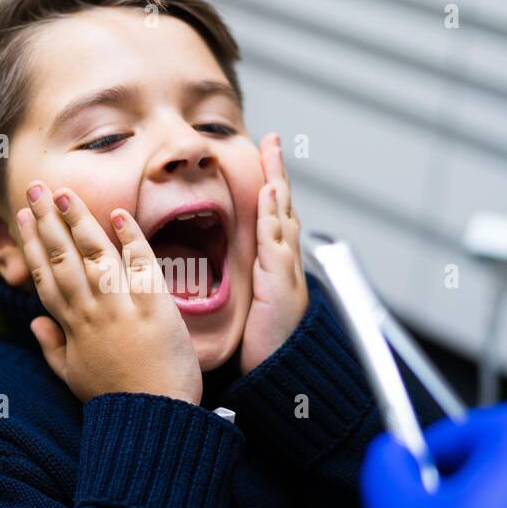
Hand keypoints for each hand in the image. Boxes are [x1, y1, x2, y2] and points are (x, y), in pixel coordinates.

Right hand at [17, 181, 202, 405]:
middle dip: (48, 221)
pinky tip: (118, 214)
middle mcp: (91, 313)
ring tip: (64, 193)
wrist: (155, 420)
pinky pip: (140, 267)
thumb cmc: (119, 399)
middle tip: (35, 188)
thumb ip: (53, 347)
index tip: (26, 217)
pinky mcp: (153, 309)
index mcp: (72, 328)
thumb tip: (34, 322)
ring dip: (78, 221)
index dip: (34, 245)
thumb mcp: (75, 377)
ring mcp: (121, 309)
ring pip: (94, 257)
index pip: (46, 277)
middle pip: (63, 259)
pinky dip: (130, 240)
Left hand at [239, 133, 308, 374]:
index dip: (268, 184)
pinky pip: (275, 241)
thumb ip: (245, 278)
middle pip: (282, 205)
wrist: (282, 367)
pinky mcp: (279, 279)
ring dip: (277, 181)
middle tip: (273, 141)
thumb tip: (223, 262)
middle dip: (278, 171)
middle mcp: (283, 258)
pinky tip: (270, 194)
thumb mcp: (252, 300)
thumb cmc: (265, 340)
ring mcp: (283, 266)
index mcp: (274, 261)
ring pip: (282, 215)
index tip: (262, 157)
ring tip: (272, 152)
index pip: (271, 213)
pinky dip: (274, 215)